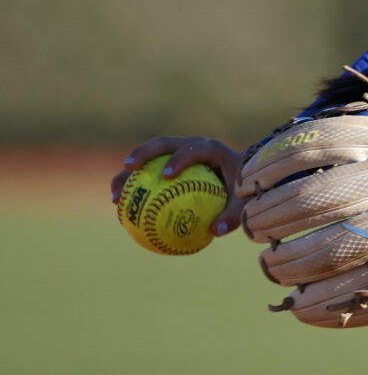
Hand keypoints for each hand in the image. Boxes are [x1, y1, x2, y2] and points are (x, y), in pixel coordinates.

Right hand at [110, 136, 247, 237]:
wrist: (241, 178)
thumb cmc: (243, 189)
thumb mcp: (244, 202)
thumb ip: (233, 214)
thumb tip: (216, 231)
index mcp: (212, 149)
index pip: (193, 149)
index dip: (179, 159)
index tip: (166, 176)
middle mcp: (193, 145)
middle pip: (164, 143)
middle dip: (143, 152)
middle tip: (129, 167)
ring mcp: (179, 152)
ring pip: (149, 158)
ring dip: (129, 174)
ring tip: (115, 196)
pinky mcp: (169, 163)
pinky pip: (147, 174)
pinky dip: (134, 189)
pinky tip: (121, 210)